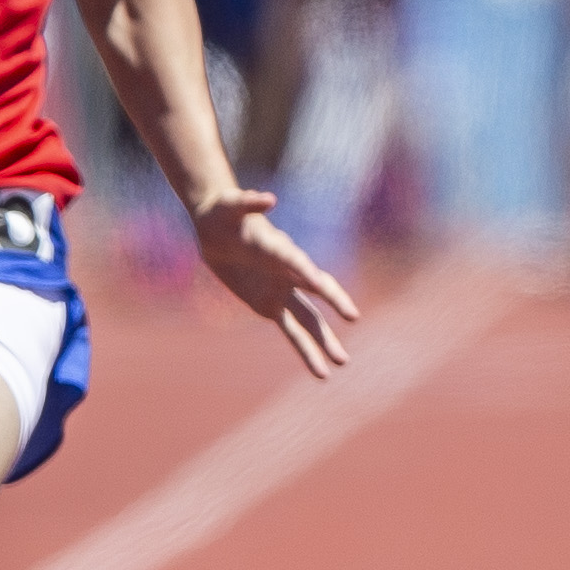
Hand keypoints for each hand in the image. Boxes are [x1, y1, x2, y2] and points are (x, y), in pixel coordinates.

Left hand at [191, 189, 362, 376]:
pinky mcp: (269, 306)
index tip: (324, 286)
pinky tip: (319, 371)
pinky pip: (291, 331)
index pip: (299, 264)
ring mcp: (282, 291)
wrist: (216, 227)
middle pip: (317, 291)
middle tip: (353, 317)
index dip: (311, 275)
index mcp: (280, 249)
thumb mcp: (229, 205)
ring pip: (309, 321)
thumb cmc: (223, 211)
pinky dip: (305, 350)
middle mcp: (289, 272)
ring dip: (324, 341)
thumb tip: (266, 198)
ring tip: (342, 363)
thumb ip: (247, 202)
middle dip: (334, 304)